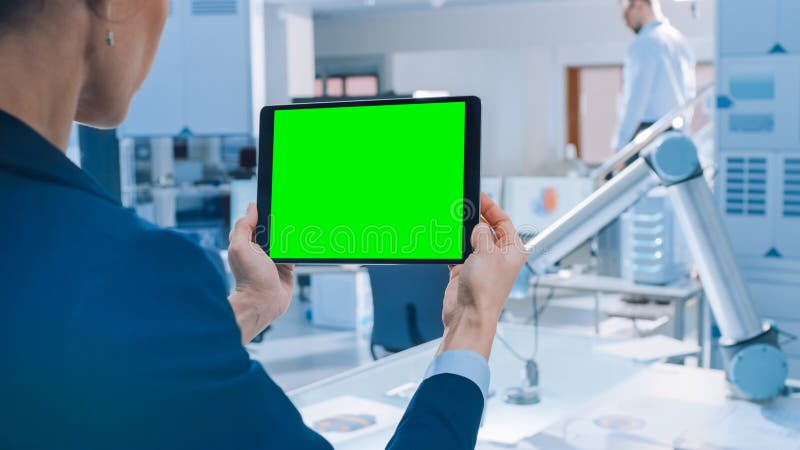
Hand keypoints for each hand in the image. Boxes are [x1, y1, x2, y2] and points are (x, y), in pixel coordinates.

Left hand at [227, 203, 293, 343]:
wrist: (263, 302)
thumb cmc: (249, 278)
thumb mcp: (240, 248)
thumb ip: (243, 226)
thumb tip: (251, 207)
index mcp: (247, 241)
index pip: (257, 220)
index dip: (265, 211)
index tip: (276, 202)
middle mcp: (260, 248)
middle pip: (273, 228)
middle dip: (281, 222)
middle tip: (291, 215)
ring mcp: (274, 257)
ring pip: (286, 238)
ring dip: (292, 234)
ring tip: (299, 227)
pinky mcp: (287, 266)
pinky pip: (295, 252)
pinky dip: (299, 247)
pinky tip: (303, 242)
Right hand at [439, 193, 526, 358]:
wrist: (468, 316)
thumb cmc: (485, 290)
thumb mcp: (487, 252)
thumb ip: (482, 234)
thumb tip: (478, 226)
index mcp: (513, 251)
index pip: (504, 221)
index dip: (491, 208)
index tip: (478, 196)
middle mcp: (499, 257)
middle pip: (487, 229)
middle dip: (475, 219)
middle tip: (463, 208)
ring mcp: (482, 265)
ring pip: (471, 240)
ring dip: (462, 234)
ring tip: (453, 223)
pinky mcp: (465, 272)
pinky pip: (458, 253)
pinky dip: (452, 247)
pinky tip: (446, 241)